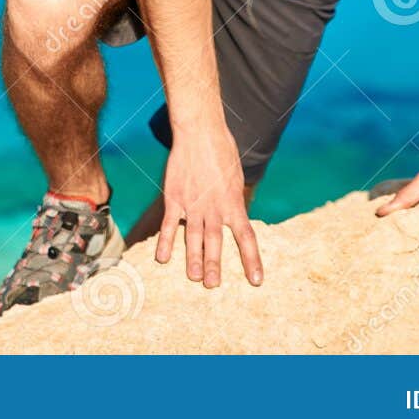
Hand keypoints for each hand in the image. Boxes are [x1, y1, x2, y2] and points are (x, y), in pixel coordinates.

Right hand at [153, 122, 262, 287]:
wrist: (200, 132)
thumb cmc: (221, 151)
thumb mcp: (235, 178)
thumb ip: (232, 201)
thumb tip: (235, 218)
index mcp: (233, 203)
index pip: (246, 238)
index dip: (251, 261)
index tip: (256, 281)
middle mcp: (214, 208)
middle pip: (216, 243)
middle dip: (215, 266)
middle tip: (213, 286)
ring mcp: (193, 204)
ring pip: (194, 237)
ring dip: (194, 259)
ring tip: (195, 278)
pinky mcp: (174, 198)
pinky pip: (170, 224)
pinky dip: (166, 242)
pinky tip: (163, 259)